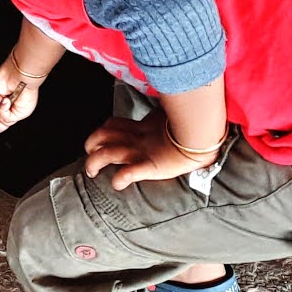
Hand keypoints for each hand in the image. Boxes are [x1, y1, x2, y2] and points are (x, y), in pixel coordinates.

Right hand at [0, 55, 41, 132]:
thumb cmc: (7, 76)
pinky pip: (9, 119)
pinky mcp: (22, 112)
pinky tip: (6, 101)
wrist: (17, 72)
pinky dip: (4, 111)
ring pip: (5, 122)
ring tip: (1, 99)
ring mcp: (17, 110)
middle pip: (3, 123)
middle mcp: (12, 107)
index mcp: (6, 102)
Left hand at [82, 115, 214, 190]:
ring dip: (94, 163)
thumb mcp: (170, 116)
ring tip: (92, 172)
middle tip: (89, 155)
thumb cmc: (189, 126)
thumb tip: (167, 107)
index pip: (112, 124)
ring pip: (108, 153)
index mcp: (140, 127)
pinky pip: (128, 173)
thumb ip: (162, 115)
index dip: (101, 131)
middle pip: (102, 136)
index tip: (98, 141)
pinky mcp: (149, 166)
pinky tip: (116, 184)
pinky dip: (119, 179)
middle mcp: (136, 138)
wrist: (202, 138)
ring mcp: (141, 152)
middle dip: (90, 144)